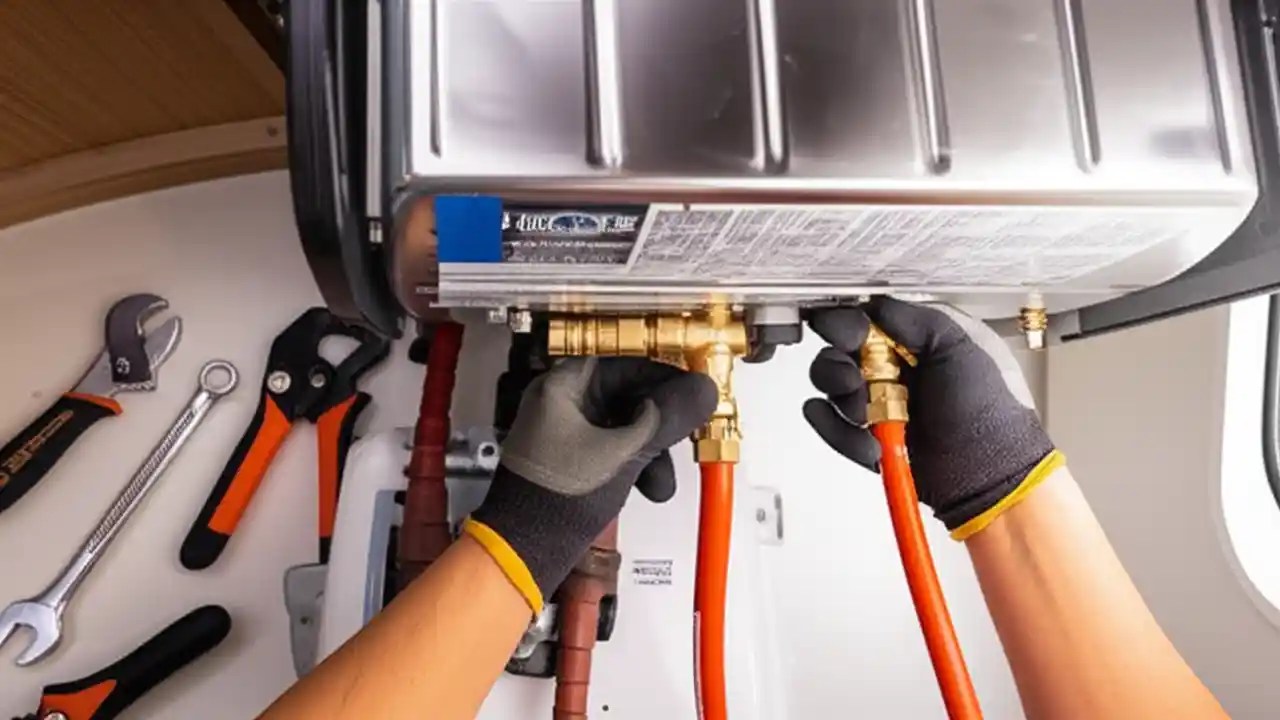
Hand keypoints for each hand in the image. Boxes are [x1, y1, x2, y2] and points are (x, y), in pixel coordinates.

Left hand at [467, 357, 716, 611]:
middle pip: (630, 396)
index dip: (669, 379)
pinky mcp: (572, 457)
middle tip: (689, 436)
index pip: (629, 364)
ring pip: (626, 425)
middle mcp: (562, 400)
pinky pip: (614, 447)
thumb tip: (704, 389)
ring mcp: (565, 429)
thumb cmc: (558, 498)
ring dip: (652, 451)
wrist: (525, 551)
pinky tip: (649, 487)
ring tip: (663, 483)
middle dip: (662, 425)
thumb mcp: (625, 452)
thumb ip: (669, 417)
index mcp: (564, 385)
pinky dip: (635, 464)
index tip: (698, 392)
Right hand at [803, 298, 1058, 535]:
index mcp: (912, 340)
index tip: (845, 335)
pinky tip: (861, 437)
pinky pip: (829, 424)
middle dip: (838, 365)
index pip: (863, 321)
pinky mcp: (867, 436)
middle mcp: (891, 369)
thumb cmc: (989, 410)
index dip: (846, 325)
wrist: (989, 471)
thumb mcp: (958, 343)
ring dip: (842, 399)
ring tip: (865, 414)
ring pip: (830, 388)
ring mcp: (878, 403)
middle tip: (853, 378)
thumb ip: (912, 318)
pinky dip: (835, 429)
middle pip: (837, 352)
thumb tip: (870, 306)